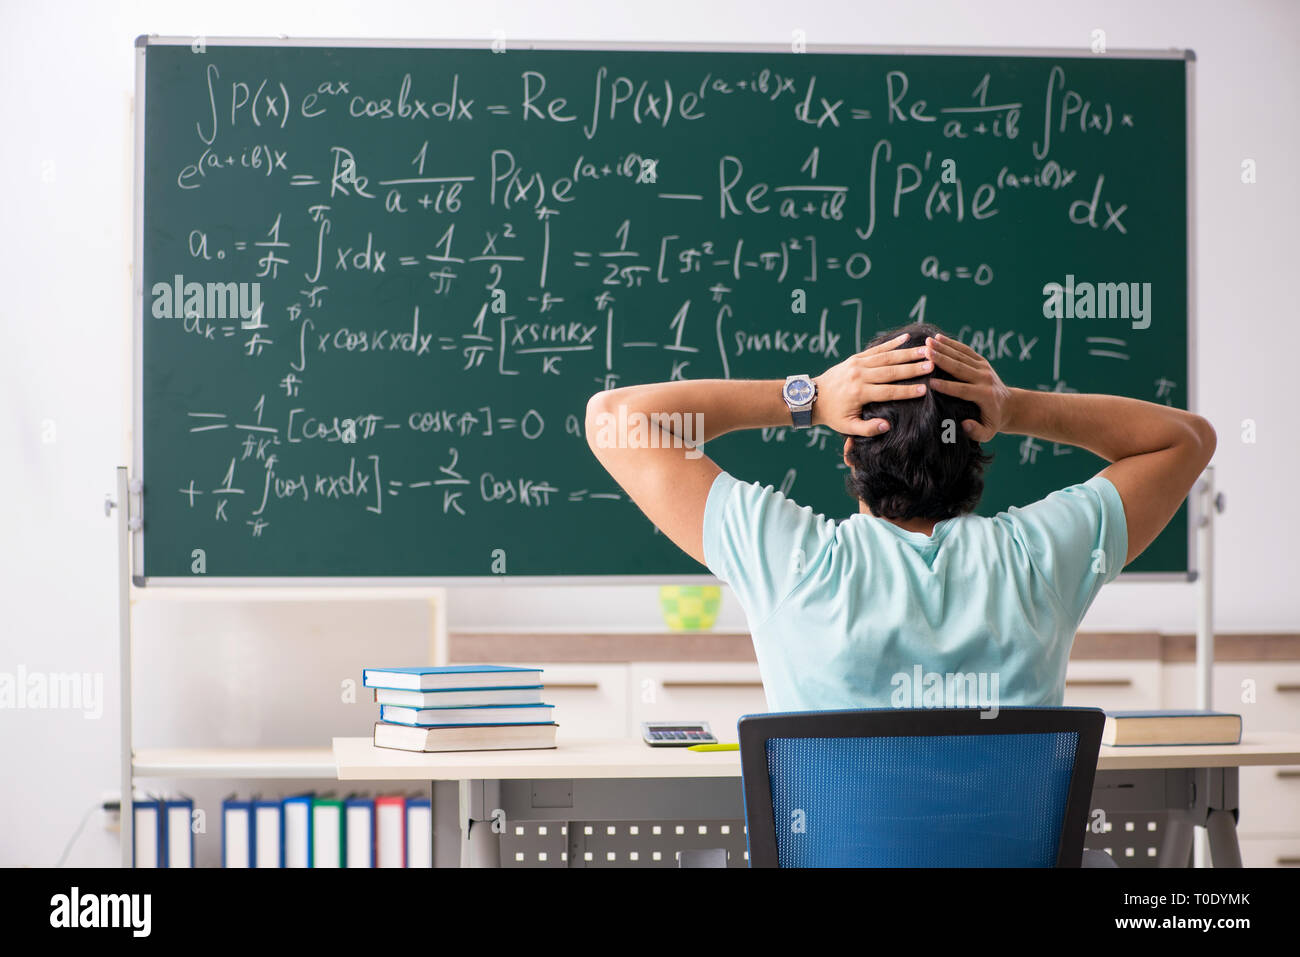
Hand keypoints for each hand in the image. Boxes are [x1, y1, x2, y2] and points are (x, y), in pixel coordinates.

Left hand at [812, 333, 931, 435]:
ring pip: (886, 357)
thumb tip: (887, 426)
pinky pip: (876, 349)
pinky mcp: (856, 358)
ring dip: (906, 353)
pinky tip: (906, 338)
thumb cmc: (833, 415)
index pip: (888, 391)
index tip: (924, 390)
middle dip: (912, 368)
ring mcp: (857, 364)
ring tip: (925, 350)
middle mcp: (859, 376)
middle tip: (931, 364)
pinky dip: (892, 343)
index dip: (907, 391)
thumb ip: (867, 429)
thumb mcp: (847, 427)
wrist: (812, 397)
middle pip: (890, 371)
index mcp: (859, 393)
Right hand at [925, 334, 1012, 441]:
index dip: (947, 386)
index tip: (930, 382)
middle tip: (925, 352)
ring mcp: (983, 368)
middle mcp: (984, 379)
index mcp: (984, 395)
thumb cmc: (992, 421)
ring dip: (943, 348)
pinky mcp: (982, 361)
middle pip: (960, 368)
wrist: (1008, 406)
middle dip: (942, 359)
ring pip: (961, 356)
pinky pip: (965, 350)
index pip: (962, 390)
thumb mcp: (987, 433)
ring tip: (927, 342)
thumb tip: (964, 424)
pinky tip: (938, 338)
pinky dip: (952, 343)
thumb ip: (976, 431)